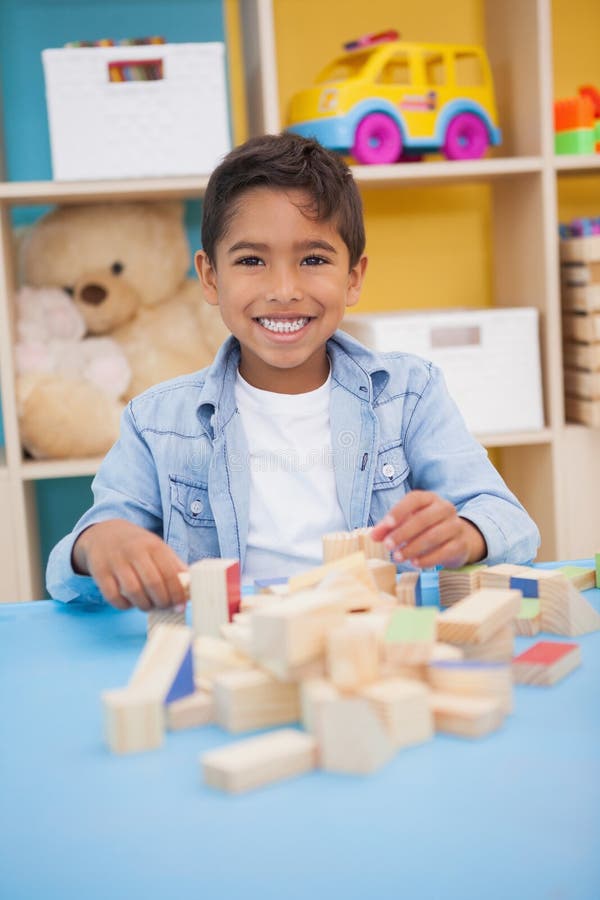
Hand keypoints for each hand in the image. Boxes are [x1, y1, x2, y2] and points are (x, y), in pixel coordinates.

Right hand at [72, 519, 187, 611]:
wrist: (104, 533)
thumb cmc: (137, 545)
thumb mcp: (157, 547)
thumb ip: (174, 565)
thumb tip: (190, 589)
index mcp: (154, 546)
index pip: (170, 573)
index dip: (177, 593)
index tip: (181, 606)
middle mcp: (135, 552)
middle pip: (153, 583)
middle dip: (162, 602)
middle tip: (165, 608)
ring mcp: (116, 562)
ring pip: (134, 591)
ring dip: (145, 605)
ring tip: (149, 606)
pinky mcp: (100, 572)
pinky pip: (113, 596)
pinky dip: (125, 605)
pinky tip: (130, 603)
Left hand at [370, 490, 486, 568]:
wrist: (458, 539)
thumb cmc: (426, 528)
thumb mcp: (408, 522)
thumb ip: (389, 528)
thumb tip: (373, 536)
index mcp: (430, 498)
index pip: (414, 499)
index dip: (399, 511)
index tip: (386, 525)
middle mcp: (445, 508)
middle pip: (423, 519)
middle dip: (403, 533)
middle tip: (388, 546)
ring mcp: (455, 526)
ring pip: (433, 536)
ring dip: (412, 548)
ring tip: (398, 557)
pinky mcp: (461, 544)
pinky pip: (444, 551)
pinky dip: (428, 559)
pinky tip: (415, 563)